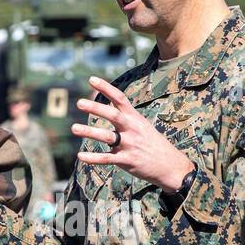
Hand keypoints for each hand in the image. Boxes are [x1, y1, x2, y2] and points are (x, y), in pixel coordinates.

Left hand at [73, 76, 194, 191]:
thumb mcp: (142, 125)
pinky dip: (93, 158)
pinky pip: (108, 159)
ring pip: (107, 136)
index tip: (91, 79)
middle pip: (113, 115)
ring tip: (74, 128)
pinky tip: (80, 156)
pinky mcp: (127, 160)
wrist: (171, 165)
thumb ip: (124, 116)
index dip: (106, 88)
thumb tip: (107, 102)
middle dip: (96, 108)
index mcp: (135, 118)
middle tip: (79, 103)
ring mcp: (130, 144)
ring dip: (90, 132)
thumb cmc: (152, 143)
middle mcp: (132, 129)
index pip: (120, 98)